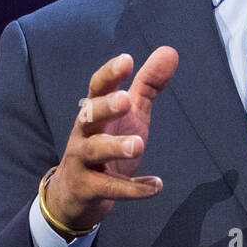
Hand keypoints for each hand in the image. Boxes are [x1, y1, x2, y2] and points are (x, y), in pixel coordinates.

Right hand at [45, 47, 178, 234]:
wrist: (75, 194)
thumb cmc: (106, 144)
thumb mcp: (130, 114)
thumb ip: (147, 84)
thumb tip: (170, 51)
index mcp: (94, 111)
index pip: (97, 88)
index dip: (109, 74)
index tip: (127, 60)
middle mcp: (84, 133)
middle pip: (89, 116)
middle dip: (105, 108)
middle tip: (126, 101)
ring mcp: (82, 161)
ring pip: (94, 151)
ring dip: (116, 147)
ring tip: (138, 145)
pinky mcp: (88, 188)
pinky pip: (109, 188)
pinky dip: (132, 188)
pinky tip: (156, 186)